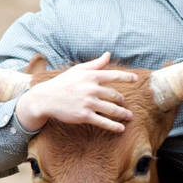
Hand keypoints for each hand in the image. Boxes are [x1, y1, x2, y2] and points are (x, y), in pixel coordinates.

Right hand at [15, 52, 138, 132]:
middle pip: (114, 95)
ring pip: (111, 109)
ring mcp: (88, 103)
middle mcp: (92, 89)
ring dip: (122, 114)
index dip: (126, 77)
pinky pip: (103, 121)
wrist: (46, 98)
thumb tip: (108, 54)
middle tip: (124, 103)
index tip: (136, 79)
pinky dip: (113, 126)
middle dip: (121, 100)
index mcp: (91, 76)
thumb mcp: (78, 70)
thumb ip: (95, 64)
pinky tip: (121, 128)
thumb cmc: (63, 82)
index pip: (113, 75)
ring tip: (129, 116)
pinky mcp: (84, 115)